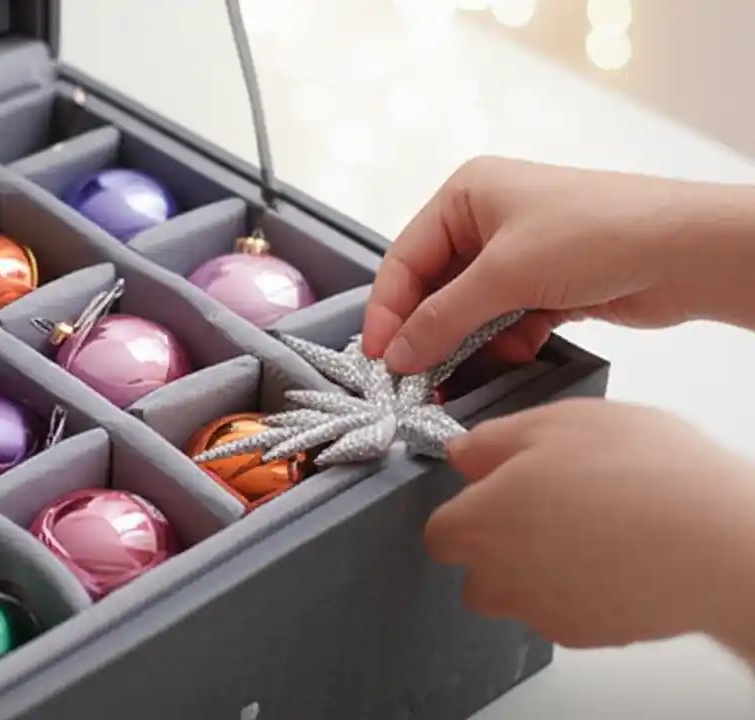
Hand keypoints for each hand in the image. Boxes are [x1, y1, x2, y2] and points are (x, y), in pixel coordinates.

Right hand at [363, 156, 754, 373]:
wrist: (687, 251)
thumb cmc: (596, 235)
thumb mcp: (505, 275)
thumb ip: (442, 319)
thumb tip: (397, 356)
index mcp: (466, 195)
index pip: (405, 259)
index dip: (388, 311)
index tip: (380, 358)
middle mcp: (486, 220)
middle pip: (434, 289)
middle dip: (429, 335)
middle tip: (415, 381)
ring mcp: (518, 254)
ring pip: (468, 312)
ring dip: (468, 345)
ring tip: (465, 376)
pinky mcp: (545, 286)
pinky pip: (503, 322)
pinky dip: (505, 343)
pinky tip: (519, 352)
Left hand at [426, 398, 754, 654]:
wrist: (716, 543)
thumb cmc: (641, 474)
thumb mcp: (557, 422)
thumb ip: (493, 440)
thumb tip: (461, 453)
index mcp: (480, 524)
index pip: (440, 531)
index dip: (467, 507)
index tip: (498, 487)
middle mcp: (501, 579)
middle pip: (476, 571)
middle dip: (499, 544)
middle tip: (548, 504)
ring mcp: (543, 613)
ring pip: (521, 594)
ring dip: (539, 567)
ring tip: (592, 526)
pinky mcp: (588, 635)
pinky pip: (565, 611)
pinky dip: (581, 588)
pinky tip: (618, 554)